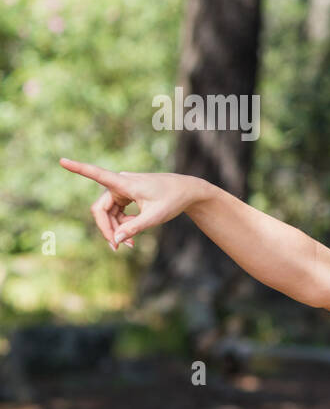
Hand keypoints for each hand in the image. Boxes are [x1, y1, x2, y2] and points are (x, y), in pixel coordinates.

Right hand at [60, 158, 198, 250]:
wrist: (188, 191)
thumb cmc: (172, 200)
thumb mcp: (155, 217)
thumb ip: (134, 228)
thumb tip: (115, 239)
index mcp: (125, 183)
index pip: (97, 174)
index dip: (79, 168)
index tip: (62, 160)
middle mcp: (120, 183)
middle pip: (101, 209)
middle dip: (107, 228)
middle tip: (117, 248)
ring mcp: (123, 189)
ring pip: (109, 212)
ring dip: (116, 229)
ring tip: (129, 245)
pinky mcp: (126, 194)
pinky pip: (116, 212)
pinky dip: (122, 224)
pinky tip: (131, 236)